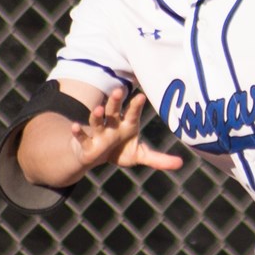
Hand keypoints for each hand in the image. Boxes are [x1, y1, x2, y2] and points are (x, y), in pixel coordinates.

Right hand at [70, 87, 184, 172]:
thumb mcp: (140, 155)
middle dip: (115, 102)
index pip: (132, 113)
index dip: (135, 105)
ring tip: (98, 109)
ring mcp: (98, 133)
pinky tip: (74, 126)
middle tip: (118, 91)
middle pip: (113, 111)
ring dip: (96, 115)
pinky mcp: (86, 143)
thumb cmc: (120, 151)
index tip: (141, 96)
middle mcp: (112, 125)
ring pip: (97, 121)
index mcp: (127, 125)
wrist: (97, 155)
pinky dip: (78, 132)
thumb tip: (180, 164)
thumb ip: (159, 159)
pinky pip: (82, 136)